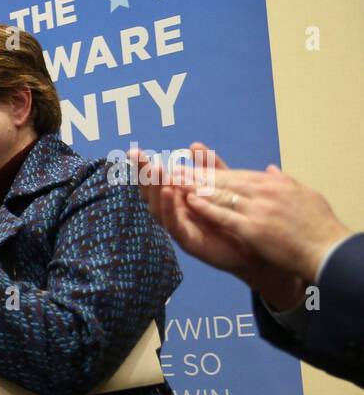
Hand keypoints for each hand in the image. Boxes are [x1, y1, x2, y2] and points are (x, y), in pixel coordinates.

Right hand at [129, 144, 299, 297]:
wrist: (258, 249)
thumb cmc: (238, 220)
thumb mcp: (225, 187)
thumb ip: (210, 169)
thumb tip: (193, 145)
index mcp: (181, 201)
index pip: (158, 183)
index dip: (146, 169)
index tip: (136, 152)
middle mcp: (175, 215)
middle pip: (152, 195)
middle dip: (144, 176)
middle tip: (136, 156)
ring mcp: (180, 228)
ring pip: (159, 209)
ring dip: (156, 189)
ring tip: (155, 170)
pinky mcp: (188, 242)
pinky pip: (175, 225)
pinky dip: (169, 209)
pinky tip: (170, 192)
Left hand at [176, 148, 349, 283]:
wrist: (325, 249)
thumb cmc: (316, 226)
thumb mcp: (303, 194)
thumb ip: (282, 181)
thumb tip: (271, 169)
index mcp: (275, 183)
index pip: (238, 174)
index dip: (214, 171)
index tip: (194, 167)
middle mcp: (265, 191)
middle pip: (225, 180)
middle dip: (198, 175)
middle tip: (176, 170)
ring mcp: (258, 208)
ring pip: (220, 194)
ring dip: (196, 187)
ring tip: (176, 181)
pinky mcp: (254, 227)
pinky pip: (224, 215)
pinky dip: (206, 207)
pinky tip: (189, 202)